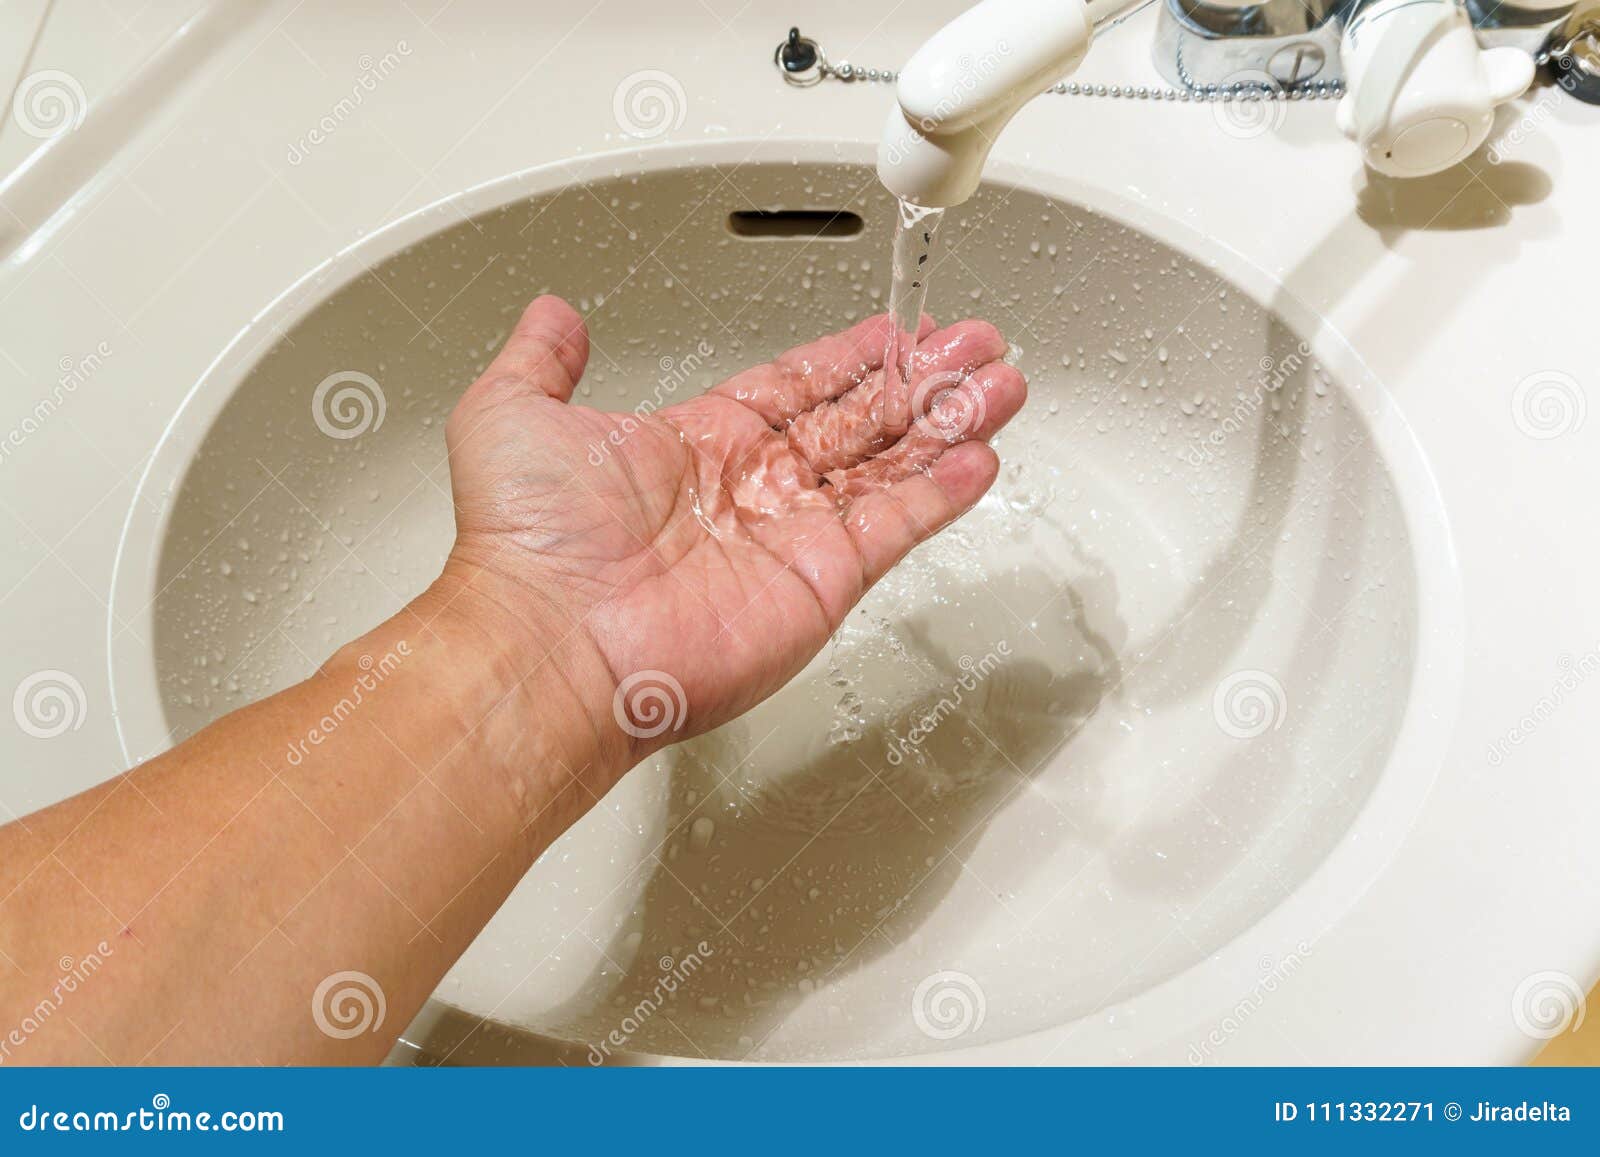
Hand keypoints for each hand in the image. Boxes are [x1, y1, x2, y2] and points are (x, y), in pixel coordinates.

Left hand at [440, 296, 1025, 758]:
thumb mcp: (512, 412)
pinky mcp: (821, 582)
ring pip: (889, 465)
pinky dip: (939, 491)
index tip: (897, 331)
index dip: (851, 356)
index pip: (796, 387)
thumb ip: (544, 358)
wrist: (553, 639)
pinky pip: (894, 525)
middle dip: (921, 381)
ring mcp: (791, 537)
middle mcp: (752, 490)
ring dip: (946, 423)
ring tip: (999, 383)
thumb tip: (552, 315)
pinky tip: (979, 455)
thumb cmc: (526, 544)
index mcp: (698, 445)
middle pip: (858, 420)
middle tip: (974, 346)